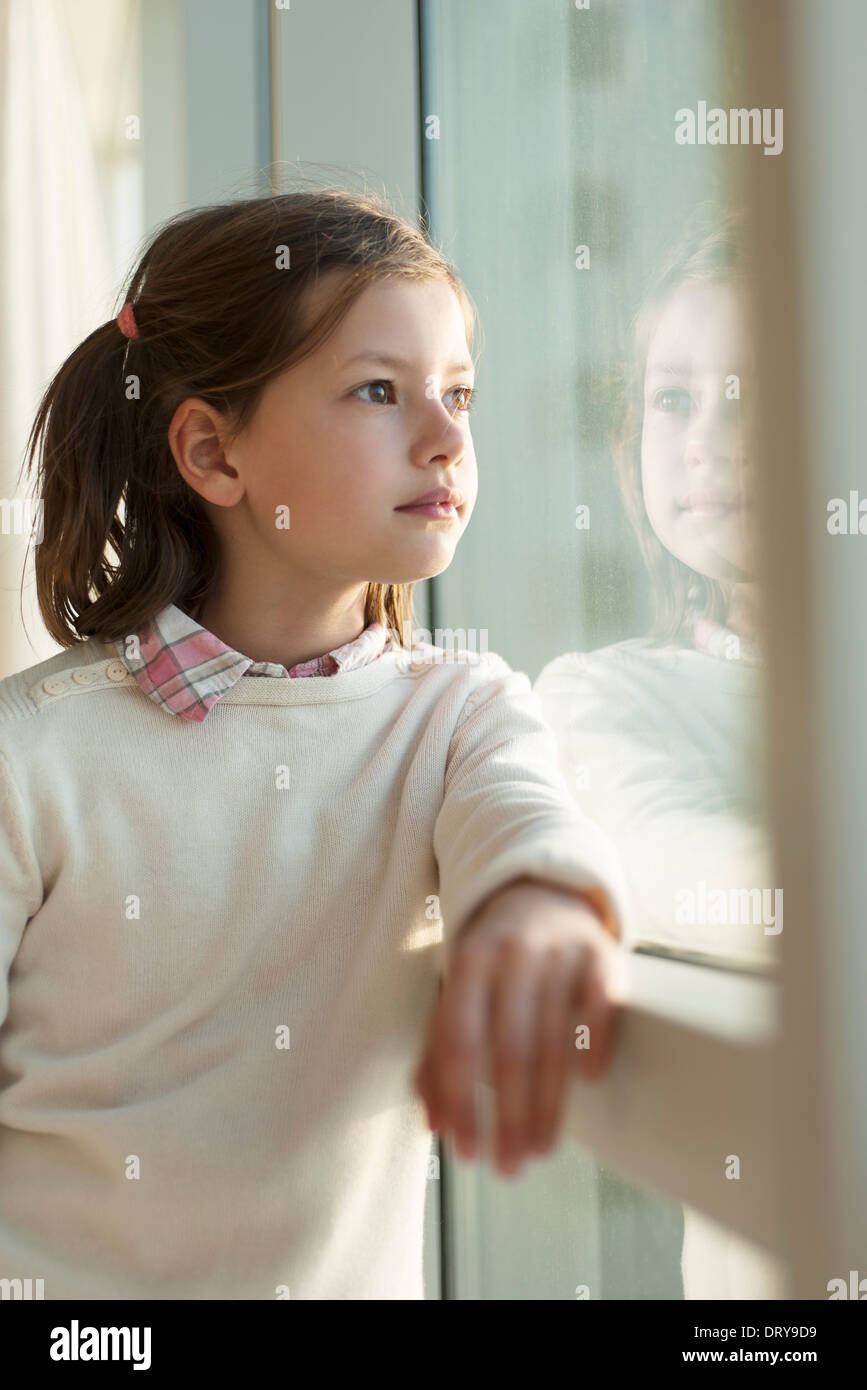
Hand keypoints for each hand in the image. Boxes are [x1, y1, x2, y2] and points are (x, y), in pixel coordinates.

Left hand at [413, 878, 626, 1176]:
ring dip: (549, 1104)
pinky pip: (602, 1004)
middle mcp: (514, 953)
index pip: (459, 1040)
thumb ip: (438, 1053)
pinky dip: (593, 1043)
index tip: (467, 1152)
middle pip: (510, 1048)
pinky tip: (588, 1083)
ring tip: (542, 1148)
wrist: (545, 894)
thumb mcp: (457, 992)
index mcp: (468, 962)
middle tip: (509, 1167)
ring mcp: (561, 951)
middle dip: (508, 1116)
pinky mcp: (604, 954)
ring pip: (555, 1039)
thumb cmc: (493, 962)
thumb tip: (433, 1124)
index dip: (461, 1099)